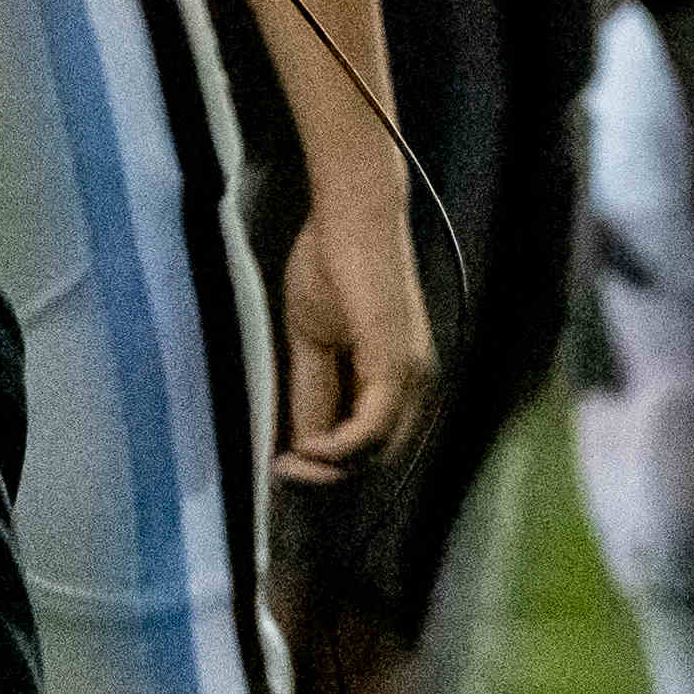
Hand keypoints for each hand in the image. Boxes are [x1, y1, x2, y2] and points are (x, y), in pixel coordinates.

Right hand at [274, 179, 436, 484]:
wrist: (351, 217)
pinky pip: (372, 429)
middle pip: (375, 458)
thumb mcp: (311, 340)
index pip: (366, 444)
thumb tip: (299, 441)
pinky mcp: (398, 364)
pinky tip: (308, 448)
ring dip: (329, 468)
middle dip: (326, 476)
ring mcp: (411, 376)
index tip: (278, 467)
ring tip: (287, 463)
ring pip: (376, 451)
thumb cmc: (330, 264)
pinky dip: (339, 449)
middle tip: (281, 472)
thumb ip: (311, 390)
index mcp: (395, 377)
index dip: (322, 465)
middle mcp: (415, 383)